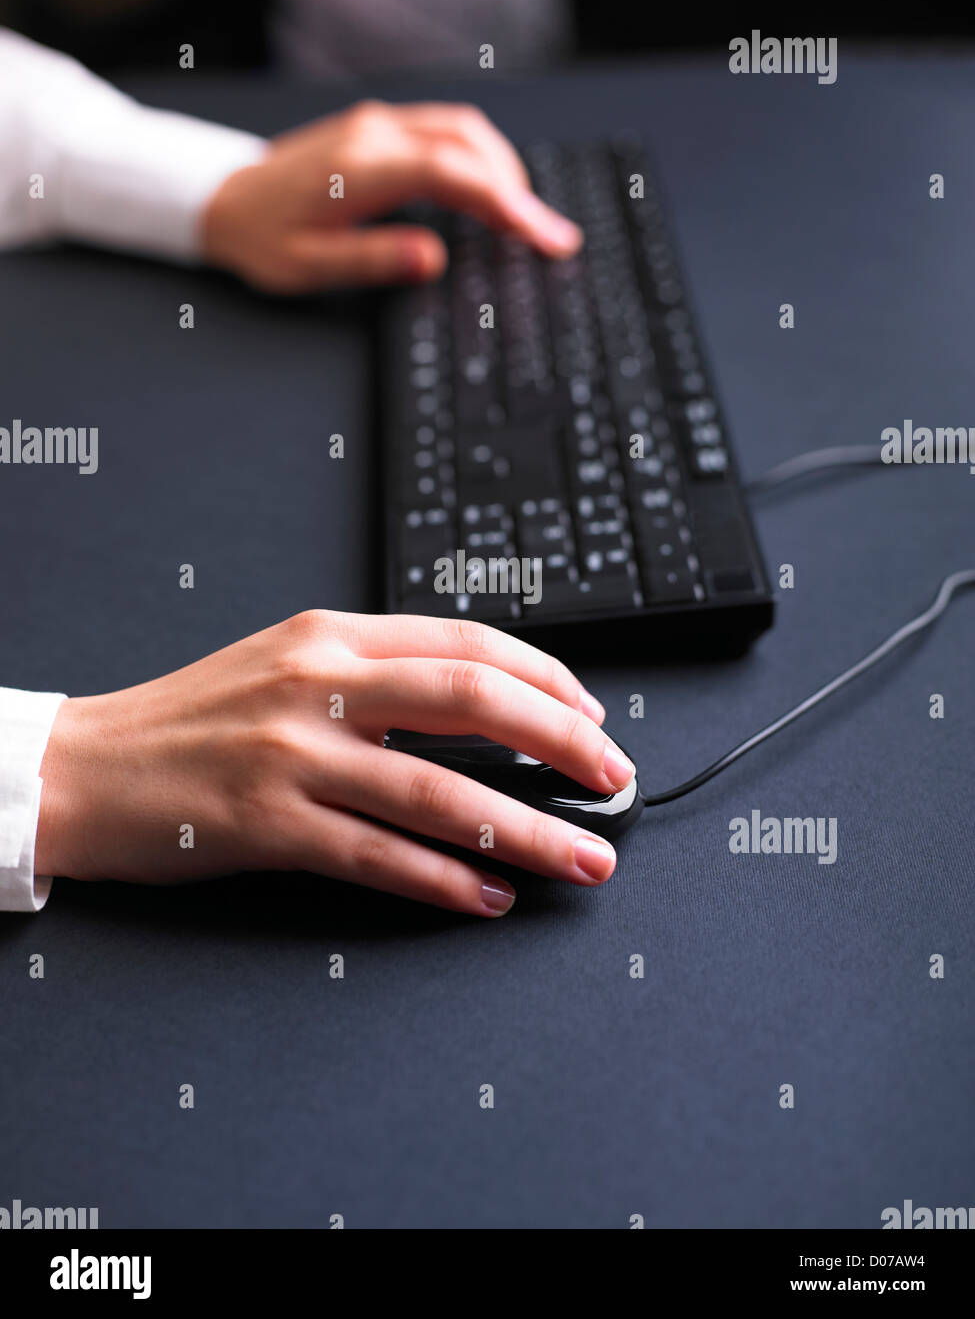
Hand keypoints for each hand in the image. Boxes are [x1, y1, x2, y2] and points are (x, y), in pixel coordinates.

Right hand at [35, 611, 632, 916]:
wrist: (87, 766)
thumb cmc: (192, 718)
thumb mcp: (286, 662)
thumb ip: (374, 674)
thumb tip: (484, 713)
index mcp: (330, 636)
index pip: (464, 642)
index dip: (545, 678)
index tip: (591, 716)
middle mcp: (318, 683)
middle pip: (471, 701)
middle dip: (563, 742)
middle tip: (614, 780)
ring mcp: (293, 756)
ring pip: (438, 792)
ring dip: (525, 830)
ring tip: (580, 858)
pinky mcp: (268, 826)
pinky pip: (378, 858)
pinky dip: (444, 882)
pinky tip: (487, 898)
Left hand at [200, 100, 581, 292]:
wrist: (221, 198)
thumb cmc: (260, 238)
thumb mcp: (308, 266)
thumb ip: (373, 261)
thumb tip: (431, 259)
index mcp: (360, 169)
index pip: (455, 175)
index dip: (507, 204)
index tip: (544, 235)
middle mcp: (373, 135)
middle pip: (469, 145)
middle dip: (519, 190)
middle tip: (549, 237)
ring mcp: (376, 125)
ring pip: (462, 129)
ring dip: (502, 170)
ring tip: (525, 219)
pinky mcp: (377, 129)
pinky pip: (443, 131)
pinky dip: (479, 159)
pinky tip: (490, 191)